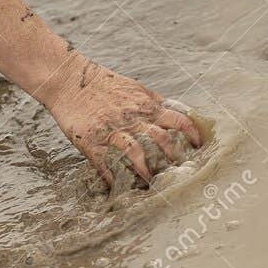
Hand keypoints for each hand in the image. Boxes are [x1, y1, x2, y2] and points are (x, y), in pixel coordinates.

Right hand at [40, 56, 203, 187]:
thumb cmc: (103, 84)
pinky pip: (106, 164)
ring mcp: (111, 131)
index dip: (192, 136)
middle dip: (173, 160)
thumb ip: (156, 102)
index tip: (198, 148)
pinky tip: (117, 186)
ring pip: (136, 154)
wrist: (69, 81)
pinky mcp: (91, 142)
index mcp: (146, 106)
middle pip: (161, 141)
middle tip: (179, 175)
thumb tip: (178, 113)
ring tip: (151, 185)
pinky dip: (113, 178)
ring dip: (146, 172)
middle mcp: (132, 118)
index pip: (178, 120)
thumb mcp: (135, 88)